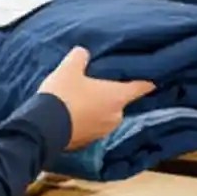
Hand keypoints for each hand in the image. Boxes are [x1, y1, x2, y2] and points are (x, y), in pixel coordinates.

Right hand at [37, 47, 155, 149]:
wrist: (43, 128)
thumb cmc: (63, 95)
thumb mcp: (69, 68)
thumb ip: (79, 57)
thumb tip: (83, 53)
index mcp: (117, 97)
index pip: (140, 87)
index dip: (146, 81)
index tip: (153, 78)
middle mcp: (115, 116)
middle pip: (119, 101)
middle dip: (110, 94)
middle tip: (96, 84)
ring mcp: (102, 132)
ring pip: (105, 115)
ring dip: (97, 108)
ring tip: (79, 99)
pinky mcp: (88, 142)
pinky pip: (92, 127)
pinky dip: (86, 120)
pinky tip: (72, 114)